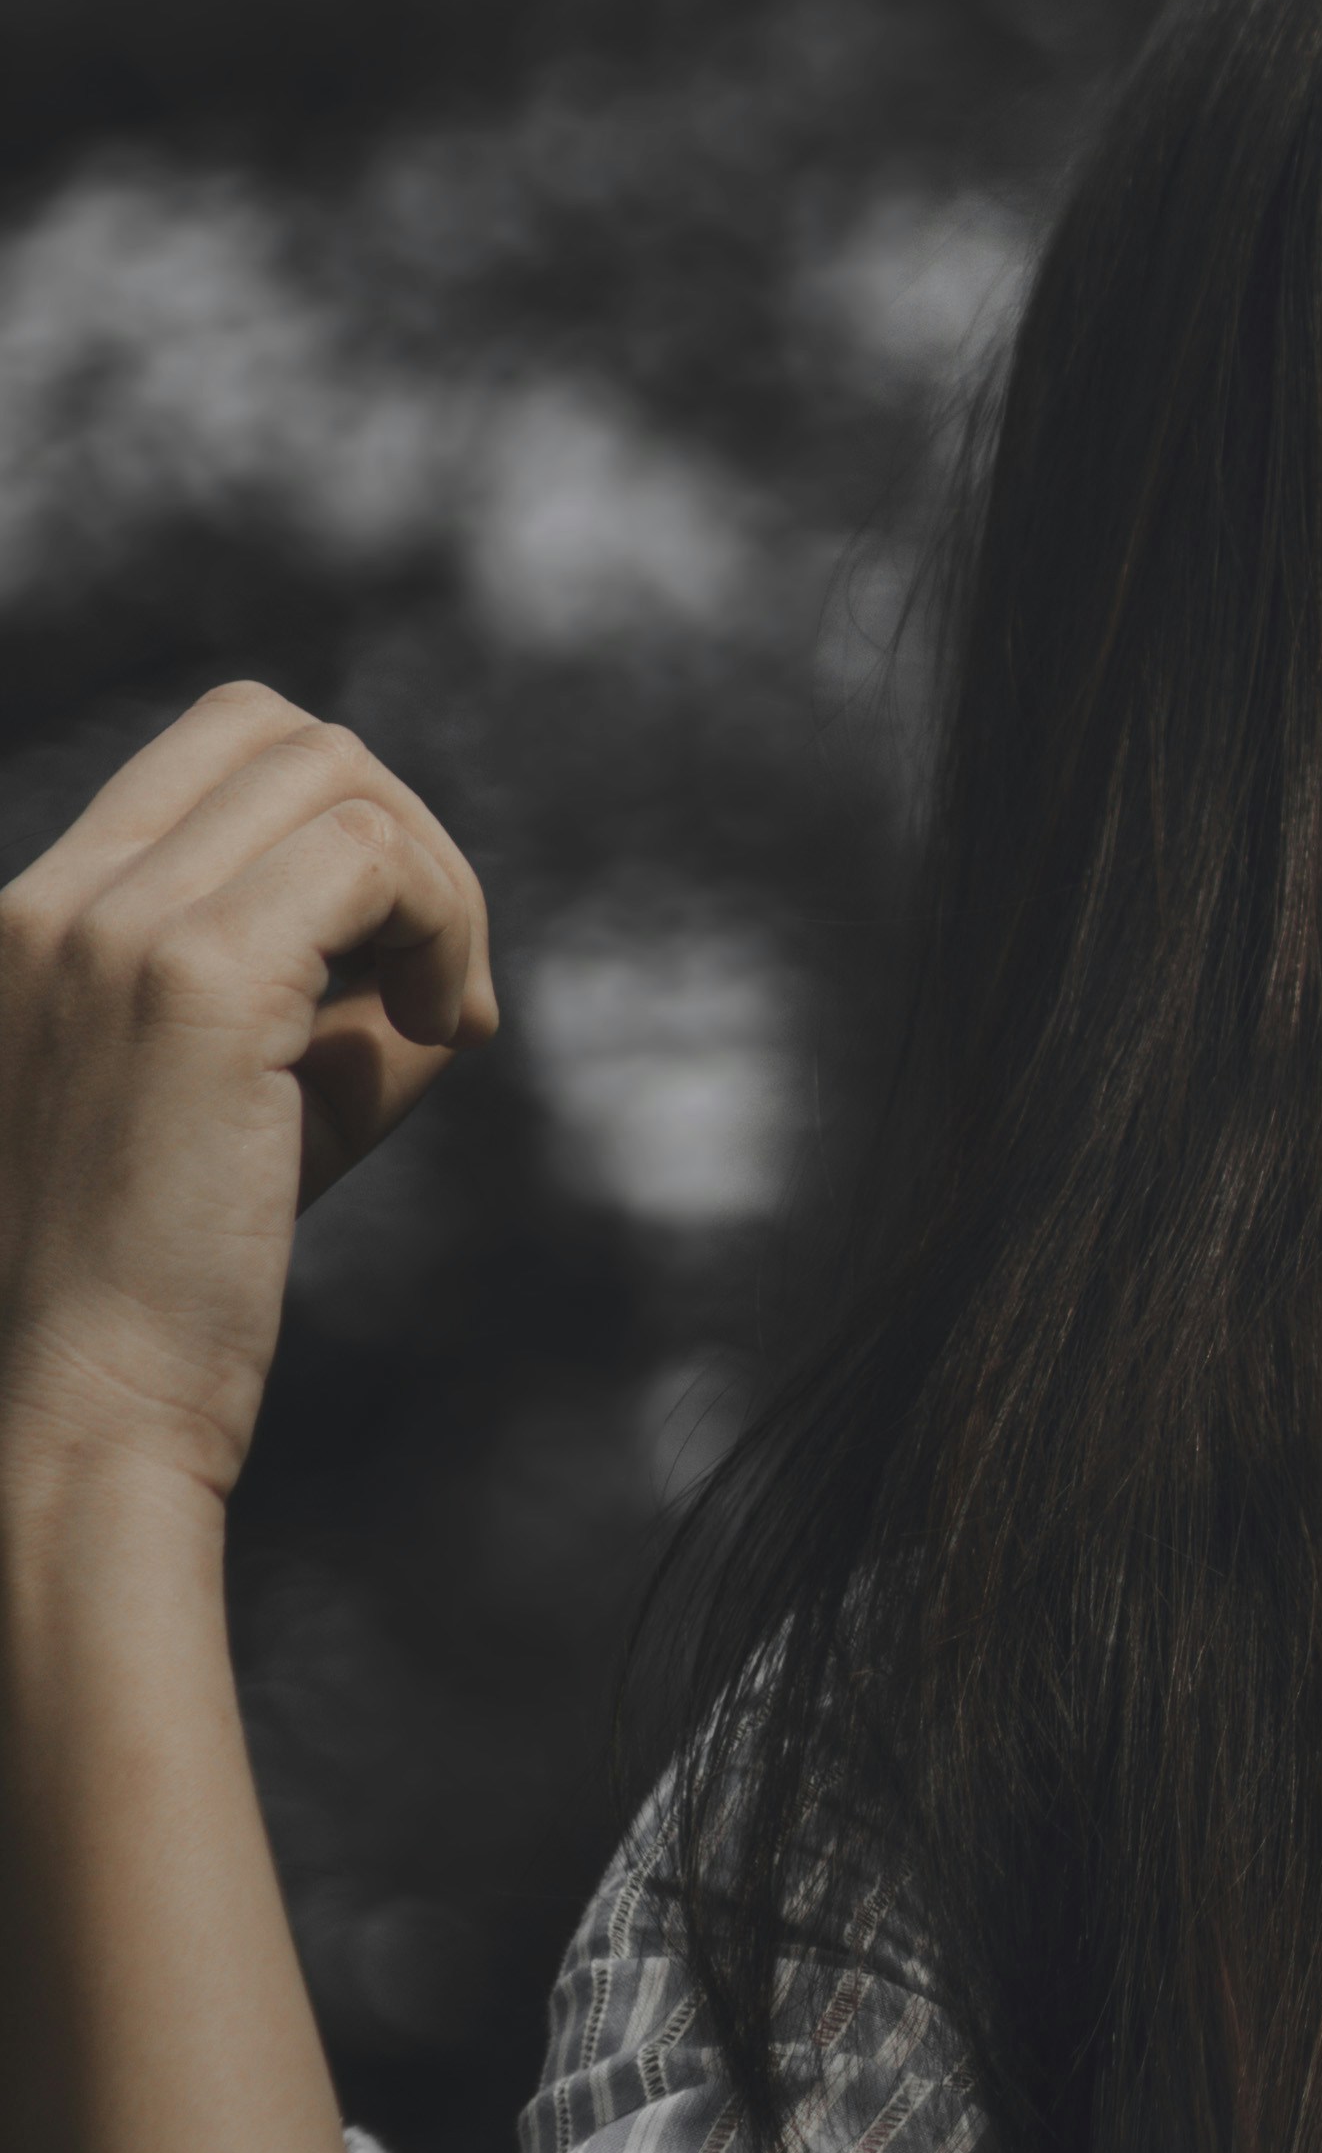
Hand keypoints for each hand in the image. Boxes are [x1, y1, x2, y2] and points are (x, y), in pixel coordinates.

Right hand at [0, 686, 497, 1508]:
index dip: (337, 820)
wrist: (83, 1418)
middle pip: (277, 733)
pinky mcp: (194, 979)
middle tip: (440, 980)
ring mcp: (111, 929)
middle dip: (399, 829)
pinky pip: (372, 852)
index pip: (205, 753)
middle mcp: (48, 903)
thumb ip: (313, 989)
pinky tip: (448, 1028)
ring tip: (445, 1015)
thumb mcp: (235, 1098)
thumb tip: (433, 929)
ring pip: (335, 775)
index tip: (388, 959)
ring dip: (434, 882)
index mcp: (27, 924)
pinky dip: (444, 917)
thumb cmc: (172, 1286)